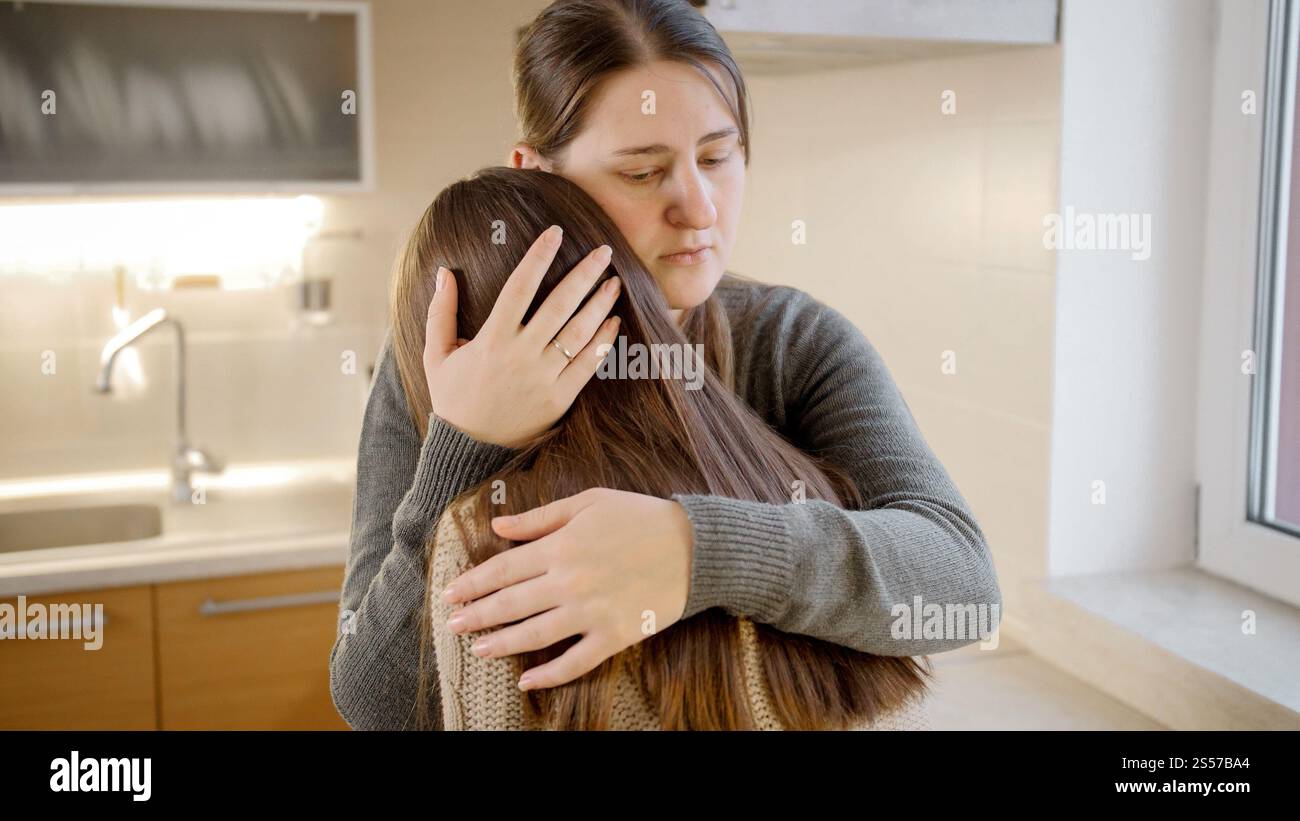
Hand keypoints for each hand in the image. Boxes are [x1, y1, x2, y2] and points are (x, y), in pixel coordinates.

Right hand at [423, 225, 621, 447]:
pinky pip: (587, 365)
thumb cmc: (453, 397)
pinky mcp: (559, 398)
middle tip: (603, 250)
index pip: (519, 287)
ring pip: (579, 333)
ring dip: (599, 304)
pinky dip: (602, 341)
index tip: (555, 233)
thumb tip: (443, 273)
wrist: (469, 449)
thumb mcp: (436, 356)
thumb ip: (440, 313)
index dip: (538, 257)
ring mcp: (543, 378)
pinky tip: (612, 322)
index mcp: (492, 340)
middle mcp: (521, 355)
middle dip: (584, 274)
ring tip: (614, 282)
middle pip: (559, 305)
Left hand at [440, 488, 694, 690]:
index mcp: (560, 546)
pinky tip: (527, 680)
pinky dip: (549, 675)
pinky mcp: (614, 635)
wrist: (694, 546)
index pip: (503, 569)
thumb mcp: (588, 503)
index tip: (451, 593)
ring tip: (478, 650)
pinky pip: (575, 662)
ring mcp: (591, 611)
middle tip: (452, 625)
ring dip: (501, 644)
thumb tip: (498, 526)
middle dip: (476, 616)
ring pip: (534, 634)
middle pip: (510, 604)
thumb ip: (540, 518)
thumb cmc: (639, 517)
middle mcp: (569, 581)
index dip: (473, 583)